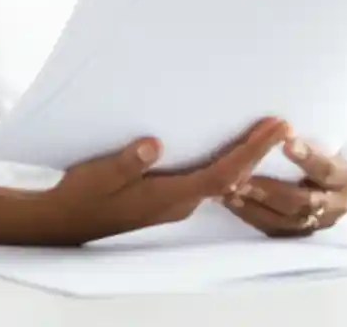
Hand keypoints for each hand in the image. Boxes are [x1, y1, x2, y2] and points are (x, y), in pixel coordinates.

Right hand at [38, 117, 290, 245]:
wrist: (64, 221)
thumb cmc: (82, 196)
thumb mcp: (100, 174)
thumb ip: (128, 161)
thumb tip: (155, 145)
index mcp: (170, 197)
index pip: (222, 174)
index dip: (251, 152)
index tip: (275, 129)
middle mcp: (180, 203)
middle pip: (231, 177)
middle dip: (258, 152)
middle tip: (282, 124)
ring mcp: (175, 203)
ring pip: (222, 181)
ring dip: (246, 158)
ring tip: (267, 133)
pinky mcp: (167, 198)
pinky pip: (208, 181)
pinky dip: (227, 165)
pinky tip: (234, 151)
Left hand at [222, 132, 346, 237]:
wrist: (321, 181)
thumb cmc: (317, 153)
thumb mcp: (321, 143)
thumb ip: (303, 141)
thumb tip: (277, 124)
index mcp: (345, 178)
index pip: (327, 170)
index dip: (308, 158)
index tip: (287, 143)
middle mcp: (335, 205)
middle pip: (303, 200)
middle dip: (271, 189)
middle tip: (243, 177)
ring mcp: (316, 224)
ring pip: (286, 218)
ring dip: (257, 204)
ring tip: (232, 189)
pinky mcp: (296, 234)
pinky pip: (272, 229)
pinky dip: (251, 214)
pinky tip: (232, 202)